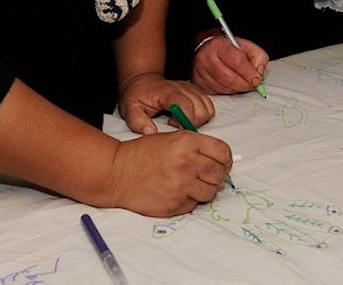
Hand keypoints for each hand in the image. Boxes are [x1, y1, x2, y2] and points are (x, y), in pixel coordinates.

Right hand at [107, 130, 232, 215]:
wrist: (116, 173)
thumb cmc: (142, 154)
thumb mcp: (171, 139)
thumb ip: (196, 147)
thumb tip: (221, 159)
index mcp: (187, 142)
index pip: (223, 152)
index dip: (226, 159)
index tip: (223, 163)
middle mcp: (187, 163)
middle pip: (219, 173)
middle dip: (218, 175)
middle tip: (208, 175)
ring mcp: (181, 186)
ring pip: (211, 192)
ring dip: (205, 189)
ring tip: (192, 184)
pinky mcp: (174, 204)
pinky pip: (194, 204)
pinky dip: (190, 200)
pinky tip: (177, 192)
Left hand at [117, 71, 214, 134]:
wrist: (143, 81)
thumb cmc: (137, 95)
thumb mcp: (129, 109)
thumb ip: (137, 121)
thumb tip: (150, 132)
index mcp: (167, 92)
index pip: (186, 105)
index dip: (185, 120)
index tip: (175, 126)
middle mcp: (183, 88)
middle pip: (201, 109)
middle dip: (193, 123)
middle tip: (176, 125)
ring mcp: (192, 89)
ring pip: (208, 108)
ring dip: (199, 120)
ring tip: (181, 121)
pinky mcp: (197, 92)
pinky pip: (209, 106)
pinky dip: (202, 115)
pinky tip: (187, 116)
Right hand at [191, 32, 268, 94]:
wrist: (208, 49)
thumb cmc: (228, 48)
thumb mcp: (247, 46)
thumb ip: (258, 57)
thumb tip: (259, 74)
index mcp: (219, 45)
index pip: (237, 61)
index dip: (249, 73)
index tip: (257, 79)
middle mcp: (206, 58)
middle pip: (229, 77)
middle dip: (244, 84)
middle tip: (252, 84)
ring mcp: (200, 72)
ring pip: (223, 88)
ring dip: (237, 89)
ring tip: (242, 83)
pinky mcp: (198, 84)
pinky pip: (217, 93)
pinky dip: (228, 92)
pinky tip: (231, 85)